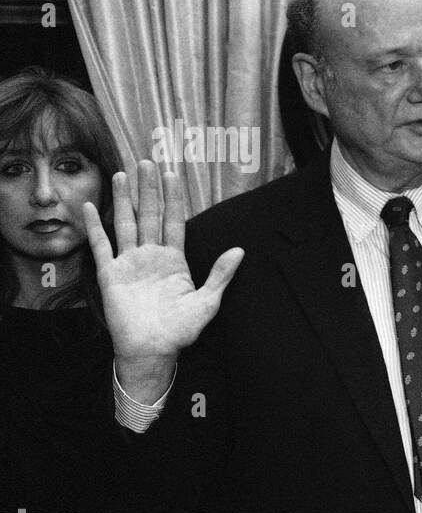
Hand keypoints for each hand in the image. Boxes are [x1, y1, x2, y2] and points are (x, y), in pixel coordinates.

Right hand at [84, 161, 242, 399]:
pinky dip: (95, 227)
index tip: (172, 174)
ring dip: (123, 199)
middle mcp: (151, 256)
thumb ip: (220, 274)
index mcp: (174, 260)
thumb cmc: (181, 330)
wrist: (153, 350)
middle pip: (150, 215)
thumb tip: (240, 250)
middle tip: (147, 162)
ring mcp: (129, 262)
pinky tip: (89, 207)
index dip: (174, 198)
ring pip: (126, 223)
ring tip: (122, 174)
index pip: (175, 221)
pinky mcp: (110, 274)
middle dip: (149, 189)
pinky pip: (101, 246)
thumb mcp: (208, 302)